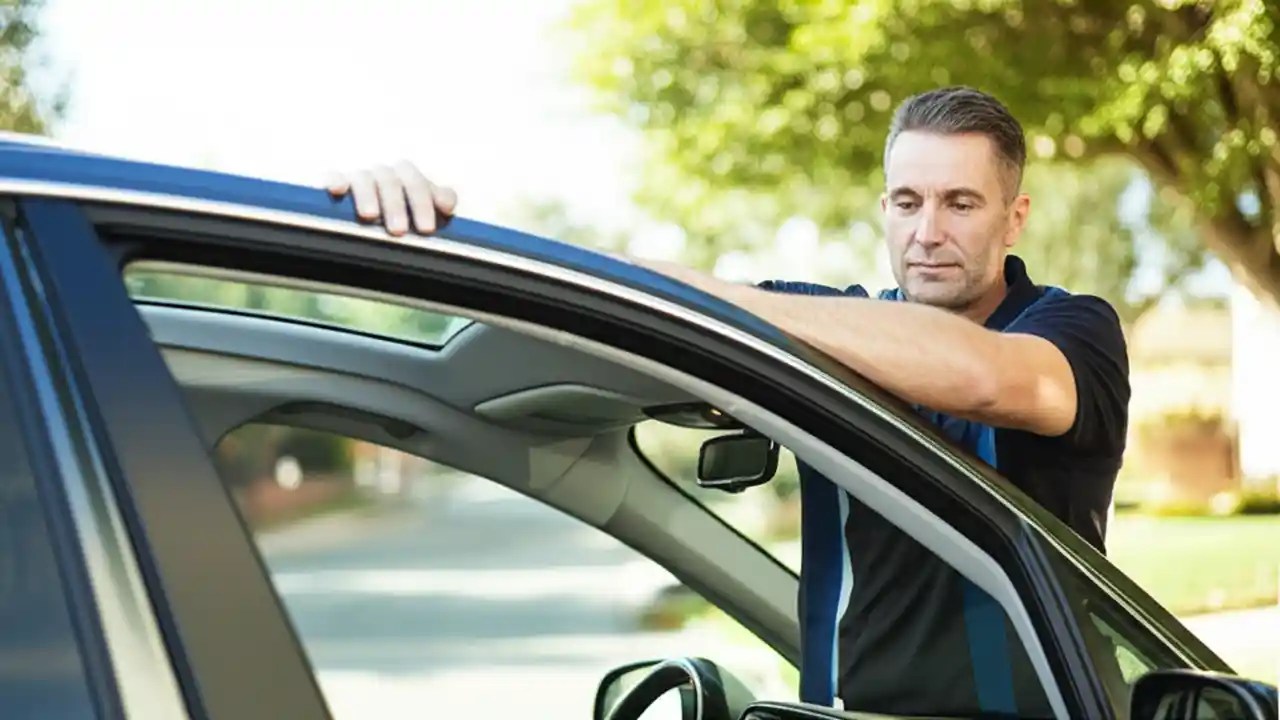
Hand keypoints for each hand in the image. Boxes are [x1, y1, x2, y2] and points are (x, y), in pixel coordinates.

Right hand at [325, 160, 457, 235]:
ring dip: (368, 195)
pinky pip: (335, 177)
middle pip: (391, 181)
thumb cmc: (405, 211)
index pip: (417, 184)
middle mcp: (384, 173)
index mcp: (407, 177)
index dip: (423, 204)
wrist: (372, 207)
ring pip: (364, 179)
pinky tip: (337, 190)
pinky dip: (336, 181)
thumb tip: (448, 203)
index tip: (426, 229)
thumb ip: (440, 200)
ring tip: (369, 216)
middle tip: (398, 230)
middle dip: (396, 205)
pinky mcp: (337, 183)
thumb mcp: (425, 206)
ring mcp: (360, 177)